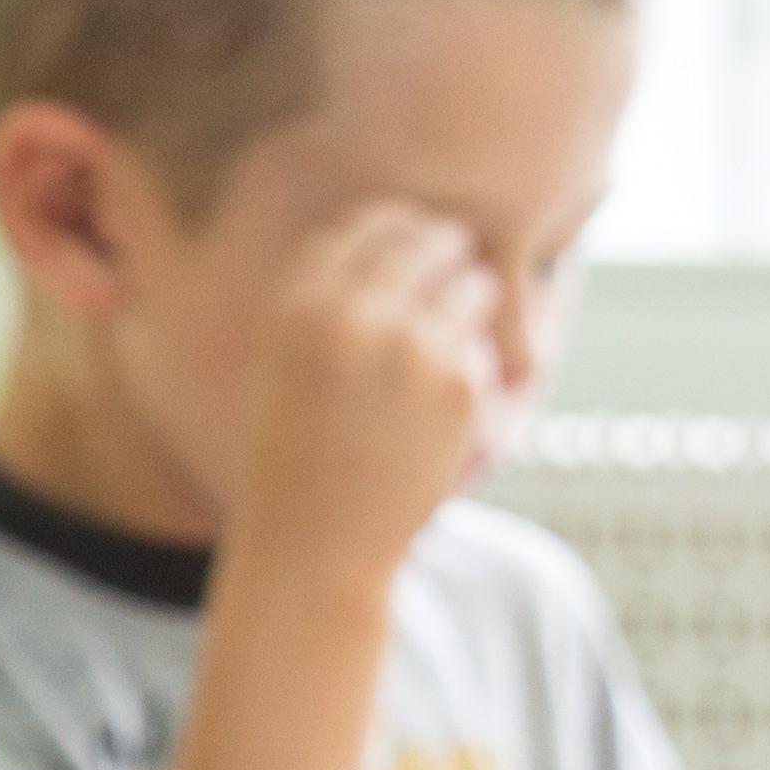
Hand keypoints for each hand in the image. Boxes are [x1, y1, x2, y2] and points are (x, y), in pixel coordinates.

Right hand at [233, 201, 510, 579]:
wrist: (317, 545)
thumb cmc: (296, 459)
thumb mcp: (284, 364)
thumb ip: (329, 303)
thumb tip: (397, 238)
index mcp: (298, 303)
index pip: (366, 224)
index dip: (397, 230)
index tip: (415, 241)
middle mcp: (353, 312)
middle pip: (426, 238)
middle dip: (448, 250)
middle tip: (458, 265)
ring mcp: (412, 344)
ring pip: (472, 283)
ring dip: (474, 299)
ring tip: (450, 342)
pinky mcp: (459, 384)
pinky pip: (484, 350)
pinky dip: (475, 369)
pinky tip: (443, 411)